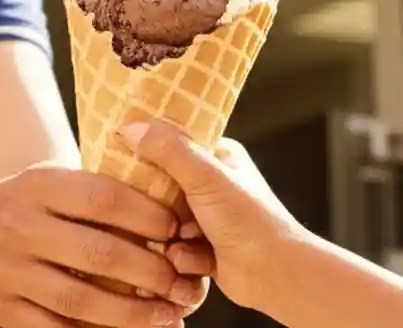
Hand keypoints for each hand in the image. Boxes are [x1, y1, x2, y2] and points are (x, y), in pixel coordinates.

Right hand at [0, 162, 203, 326]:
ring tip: (169, 317)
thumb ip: (93, 188)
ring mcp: (7, 271)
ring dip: (132, 314)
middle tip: (181, 281)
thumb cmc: (20, 205)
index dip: (148, 216)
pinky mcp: (1, 310)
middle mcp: (19, 226)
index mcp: (38, 185)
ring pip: (81, 301)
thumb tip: (167, 195)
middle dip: (150, 271)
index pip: (105, 198)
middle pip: (99, 254)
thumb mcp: (48, 180)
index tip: (178, 228)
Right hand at [120, 120, 306, 310]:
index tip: (126, 164)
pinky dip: (183, 257)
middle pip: (162, 188)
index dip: (149, 155)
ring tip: (186, 240)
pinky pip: (175, 249)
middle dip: (158, 207)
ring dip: (170, 236)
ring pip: (164, 222)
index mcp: (218, 156)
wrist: (276, 275)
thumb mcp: (206, 177)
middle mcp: (213, 184)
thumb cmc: (250, 221)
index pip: (172, 145)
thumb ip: (169, 150)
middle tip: (162, 214)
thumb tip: (130, 127)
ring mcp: (209, 218)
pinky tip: (197, 261)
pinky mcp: (205, 249)